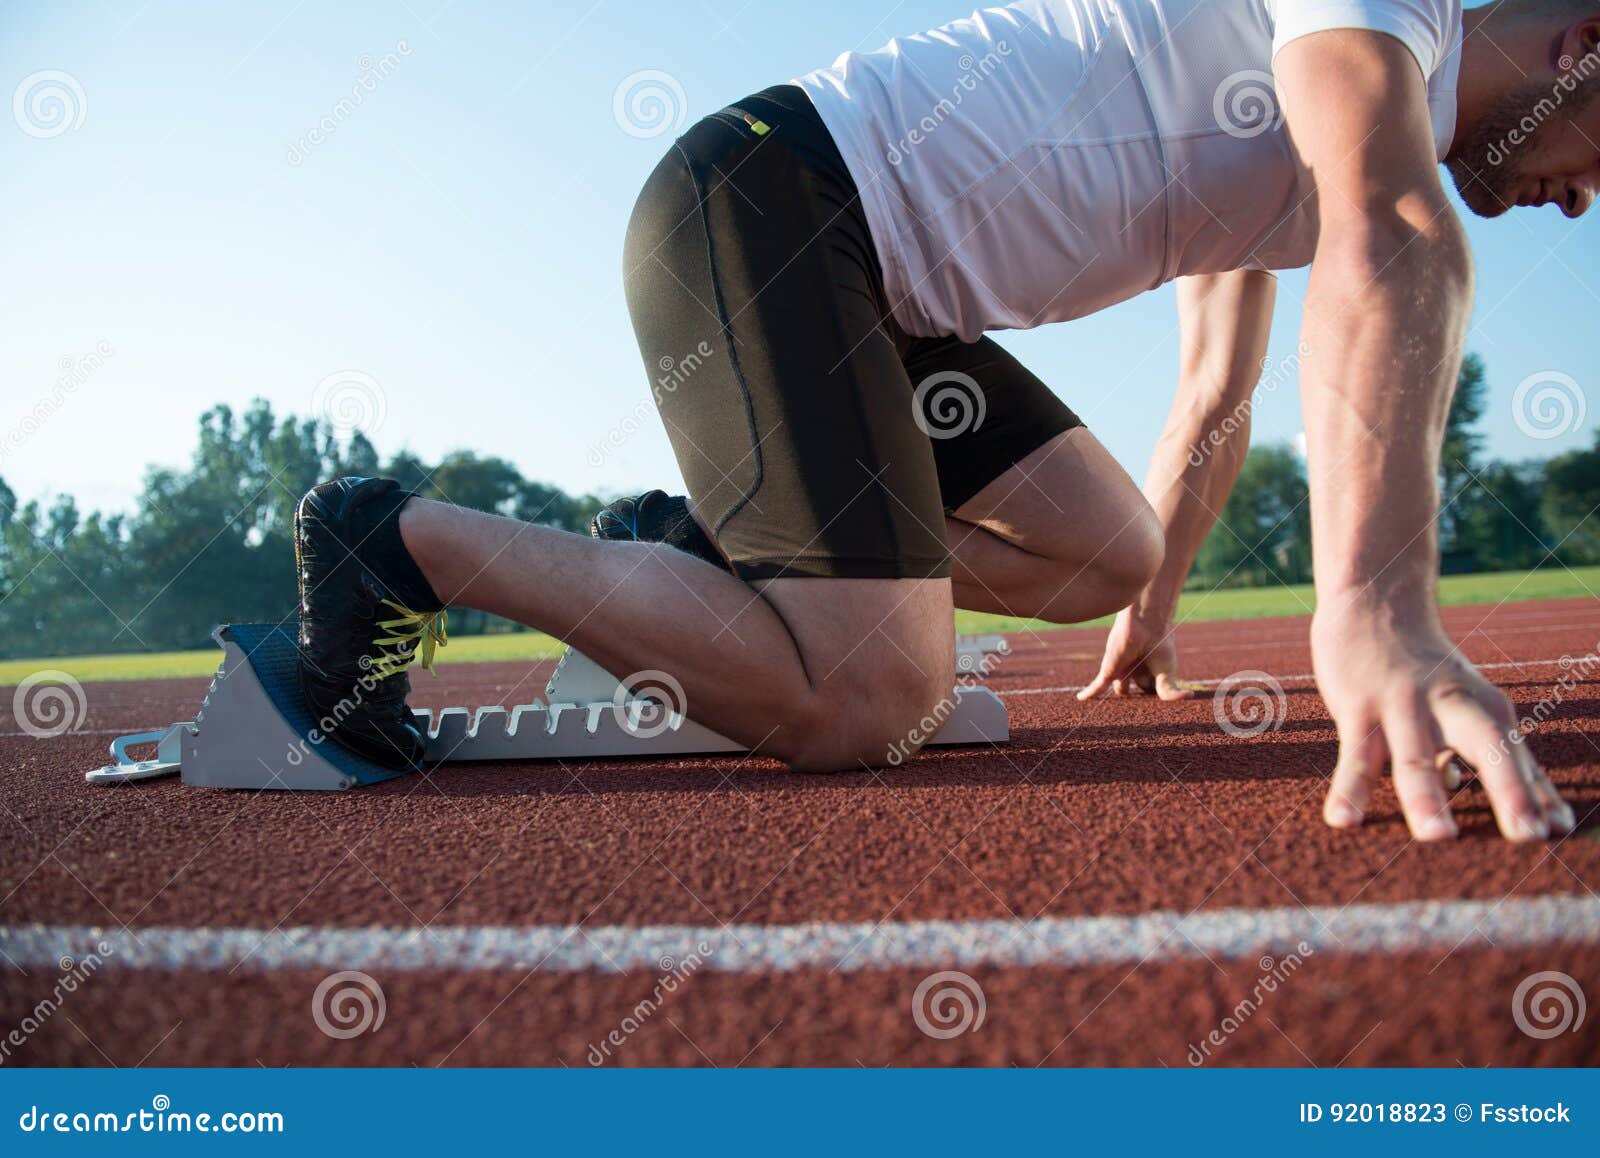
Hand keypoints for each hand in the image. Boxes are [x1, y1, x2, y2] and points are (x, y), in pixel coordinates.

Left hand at [1078, 607, 1193, 700]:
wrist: (1146, 625)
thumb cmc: (1161, 645)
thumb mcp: (1168, 672)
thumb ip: (1170, 690)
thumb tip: (1189, 696)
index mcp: (1153, 668)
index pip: (1154, 689)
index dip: (1157, 696)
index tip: (1162, 704)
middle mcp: (1137, 668)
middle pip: (1138, 690)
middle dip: (1140, 693)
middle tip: (1142, 700)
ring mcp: (1122, 668)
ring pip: (1120, 689)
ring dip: (1122, 690)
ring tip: (1124, 689)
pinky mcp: (1109, 669)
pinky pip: (1097, 685)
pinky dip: (1089, 693)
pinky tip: (1081, 699)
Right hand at [1313, 610, 1574, 841]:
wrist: (1374, 603)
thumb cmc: (1426, 671)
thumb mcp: (1467, 708)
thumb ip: (1495, 759)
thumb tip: (1542, 817)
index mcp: (1486, 708)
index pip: (1517, 758)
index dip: (1538, 796)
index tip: (1558, 833)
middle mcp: (1451, 705)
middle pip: (1486, 748)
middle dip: (1508, 790)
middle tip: (1528, 835)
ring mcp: (1403, 706)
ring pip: (1415, 757)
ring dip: (1426, 797)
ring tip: (1438, 837)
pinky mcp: (1358, 708)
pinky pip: (1353, 757)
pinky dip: (1348, 790)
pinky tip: (1342, 821)